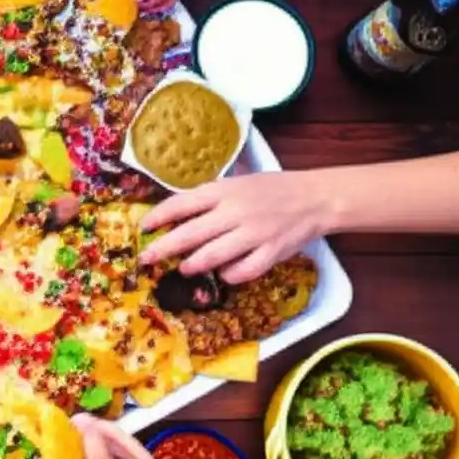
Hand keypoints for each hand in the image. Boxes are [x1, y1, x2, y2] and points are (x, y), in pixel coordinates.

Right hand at [65, 415, 207, 458]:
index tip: (70, 420)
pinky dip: (117, 449)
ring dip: (107, 435)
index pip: (100, 446)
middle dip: (96, 427)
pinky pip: (132, 456)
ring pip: (126, 444)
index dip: (85, 430)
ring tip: (88, 434)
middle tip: (76, 424)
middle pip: (116, 437)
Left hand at [139, 171, 330, 283]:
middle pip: (191, 234)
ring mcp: (254, 233)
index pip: (182, 203)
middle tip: (146, 259)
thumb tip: (174, 214)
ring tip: (184, 267)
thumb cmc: (271, 190)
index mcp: (224, 190)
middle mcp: (236, 211)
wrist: (315, 198)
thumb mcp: (237, 183)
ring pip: (213, 256)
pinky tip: (223, 274)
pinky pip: (243, 271)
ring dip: (193, 264)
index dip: (159, 216)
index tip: (144, 227)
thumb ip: (209, 198)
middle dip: (164, 248)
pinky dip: (229, 275)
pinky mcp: (271, 253)